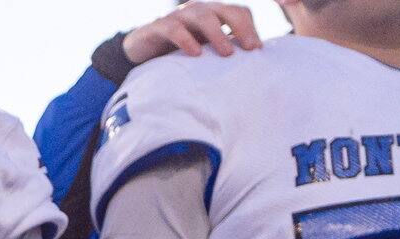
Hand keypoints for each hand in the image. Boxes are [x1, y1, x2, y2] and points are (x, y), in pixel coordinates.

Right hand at [122, 5, 262, 63]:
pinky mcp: (158, 25)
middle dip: (242, 28)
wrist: (140, 50)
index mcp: (214, 14)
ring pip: (203, 16)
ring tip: (227, 54)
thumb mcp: (205, 49)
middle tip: (251, 49)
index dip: (251, 28)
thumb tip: (252, 68)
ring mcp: (178, 16)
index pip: (239, 13)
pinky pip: (174, 29)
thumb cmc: (178, 52)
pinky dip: (186, 40)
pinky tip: (195, 54)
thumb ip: (223, 50)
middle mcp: (199, 10)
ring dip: (217, 34)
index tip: (258, 50)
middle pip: (227, 11)